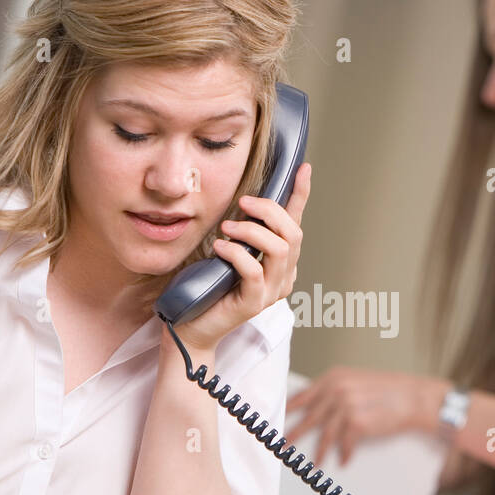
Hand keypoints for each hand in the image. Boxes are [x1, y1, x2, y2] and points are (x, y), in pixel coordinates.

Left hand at [170, 162, 310, 352]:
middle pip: (293, 233)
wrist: (191, 326)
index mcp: (281, 263)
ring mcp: (271, 293)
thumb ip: (241, 231)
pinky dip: (236, 253)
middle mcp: (283, 277)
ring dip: (251, 230)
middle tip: (241, 203)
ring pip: (279, 249)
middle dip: (269, 211)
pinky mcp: (253, 304)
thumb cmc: (207, 286)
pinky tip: (219, 248)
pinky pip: (254, 271)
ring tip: (225, 228)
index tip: (303, 168)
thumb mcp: (228, 250)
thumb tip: (243, 198)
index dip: (300, 195)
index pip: (296, 224)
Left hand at [284, 367, 446, 465]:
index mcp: (333, 377)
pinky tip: (343, 460)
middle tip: (281, 446)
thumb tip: (315, 407)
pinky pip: (344, 443)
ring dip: (319, 452)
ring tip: (313, 464)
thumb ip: (335, 390)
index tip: (276, 420)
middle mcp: (337, 390)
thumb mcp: (356, 381)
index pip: (303, 395)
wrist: (413, 397)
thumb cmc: (388, 390)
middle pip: (309, 417)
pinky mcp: (357, 423)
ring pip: (325, 435)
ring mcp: (346, 406)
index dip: (288, 410)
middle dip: (294, 434)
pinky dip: (343, 454)